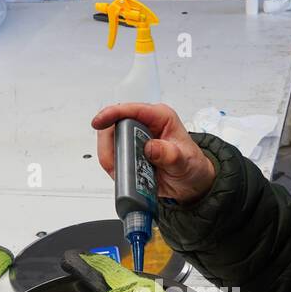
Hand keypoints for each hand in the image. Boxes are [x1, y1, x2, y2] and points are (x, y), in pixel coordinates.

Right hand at [91, 103, 215, 205]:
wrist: (191, 182)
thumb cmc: (192, 166)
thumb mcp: (185, 162)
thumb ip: (171, 154)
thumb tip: (151, 147)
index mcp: (160, 117)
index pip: (131, 109)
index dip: (112, 114)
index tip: (98, 123)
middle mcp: (145, 124)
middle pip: (114, 125)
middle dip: (110, 144)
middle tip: (117, 163)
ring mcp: (135, 138)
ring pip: (110, 142)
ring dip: (111, 158)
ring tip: (125, 172)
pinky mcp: (129, 152)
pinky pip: (113, 157)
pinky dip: (114, 167)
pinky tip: (125, 175)